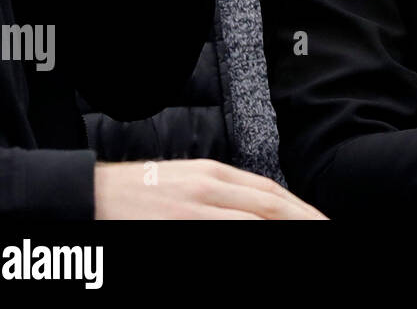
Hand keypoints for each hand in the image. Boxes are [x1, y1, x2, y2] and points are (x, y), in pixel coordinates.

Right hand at [93, 159, 327, 218]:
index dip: (298, 206)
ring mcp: (195, 206)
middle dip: (303, 218)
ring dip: (283, 229)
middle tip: (327, 229)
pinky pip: (226, 234)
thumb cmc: (136, 194)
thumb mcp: (185, 182)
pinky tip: (266, 244)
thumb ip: (219, 194)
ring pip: (253, 220)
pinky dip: (250, 238)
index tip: (318, 219)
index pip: (268, 190)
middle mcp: (209, 185)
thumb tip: (255, 209)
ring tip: (310, 237)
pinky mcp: (180, 222)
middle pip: (269, 204)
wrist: (89, 194)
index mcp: (213, 172)